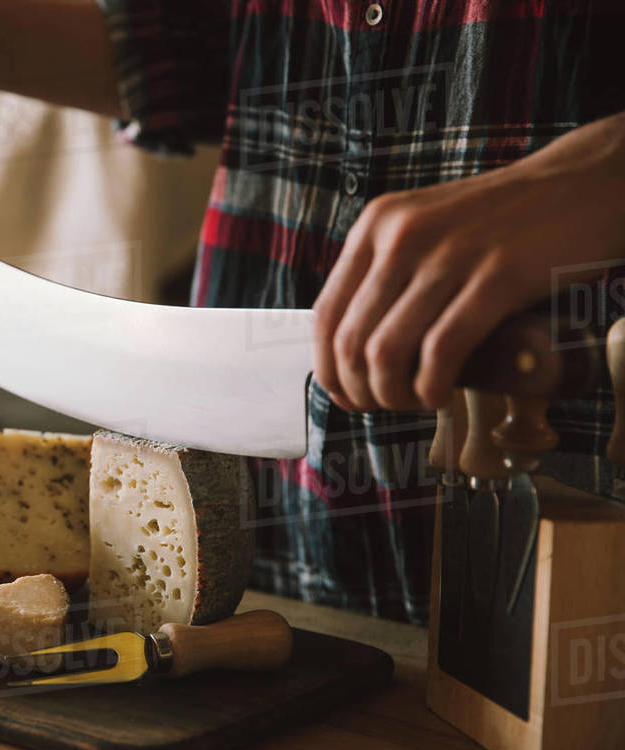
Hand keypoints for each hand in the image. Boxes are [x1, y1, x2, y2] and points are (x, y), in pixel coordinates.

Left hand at [312, 112, 624, 411]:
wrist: (583, 183)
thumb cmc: (502, 219)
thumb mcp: (427, 227)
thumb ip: (389, 271)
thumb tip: (355, 347)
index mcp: (376, 225)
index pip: (326, 314)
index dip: (328, 368)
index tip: (346, 395)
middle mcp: (402, 236)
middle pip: (352, 340)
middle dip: (361, 390)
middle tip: (383, 406)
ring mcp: (449, 255)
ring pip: (387, 351)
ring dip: (393, 394)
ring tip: (415, 402)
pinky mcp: (497, 277)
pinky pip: (441, 350)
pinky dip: (432, 386)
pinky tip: (440, 394)